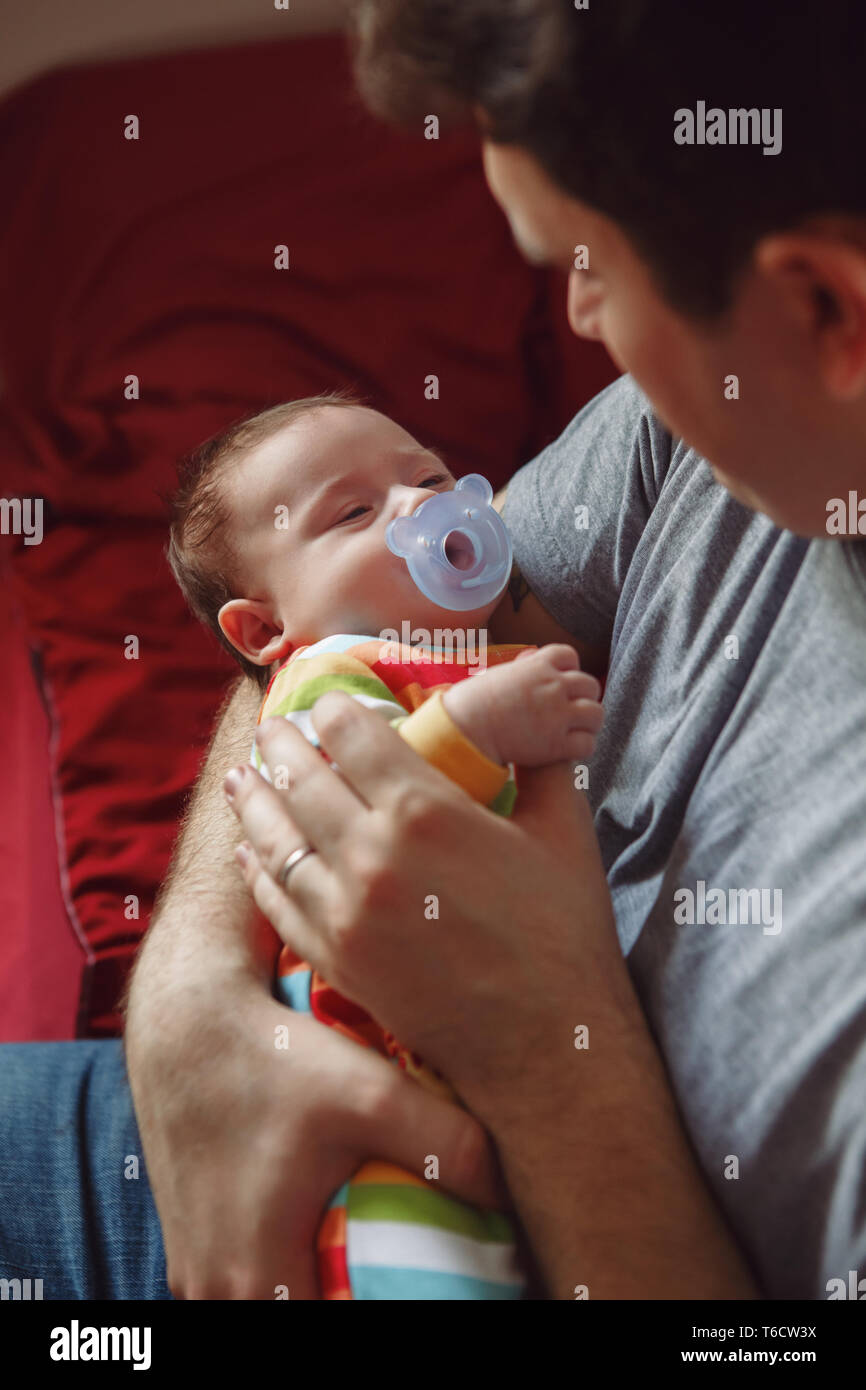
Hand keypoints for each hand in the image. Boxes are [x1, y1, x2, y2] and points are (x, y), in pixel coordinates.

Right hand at [126, 970, 507, 1299]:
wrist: (187, 1022)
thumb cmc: (273, 1058)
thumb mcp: (369, 1093)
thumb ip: (446, 1144)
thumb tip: (504, 1195)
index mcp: (258, 1279)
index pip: (338, 1330)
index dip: (390, 1308)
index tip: (429, 1289)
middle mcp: (216, 1294)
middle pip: (305, 1321)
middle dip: (361, 1301)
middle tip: (414, 1274)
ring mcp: (196, 1274)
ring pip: (277, 1306)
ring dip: (325, 1291)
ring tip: (379, 1261)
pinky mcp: (191, 1246)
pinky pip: (250, 1286)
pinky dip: (292, 1274)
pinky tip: (329, 1237)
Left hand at [225, 691, 620, 1111]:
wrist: (545, 1044)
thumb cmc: (562, 933)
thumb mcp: (561, 830)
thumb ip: (541, 765)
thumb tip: (535, 724)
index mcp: (425, 809)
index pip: (353, 734)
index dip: (335, 709)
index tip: (330, 703)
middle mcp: (369, 853)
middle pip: (302, 779)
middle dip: (282, 744)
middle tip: (271, 726)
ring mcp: (343, 911)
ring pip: (276, 838)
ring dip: (254, 800)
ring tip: (239, 778)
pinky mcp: (333, 959)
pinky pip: (277, 901)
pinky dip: (259, 870)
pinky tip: (251, 852)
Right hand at [443, 643, 603, 766]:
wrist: (465, 729)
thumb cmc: (472, 704)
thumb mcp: (499, 674)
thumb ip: (522, 668)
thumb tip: (530, 659)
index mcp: (538, 666)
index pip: (570, 656)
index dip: (569, 669)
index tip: (561, 683)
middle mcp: (553, 686)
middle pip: (589, 685)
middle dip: (584, 697)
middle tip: (573, 711)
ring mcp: (558, 714)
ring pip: (596, 714)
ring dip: (589, 723)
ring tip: (577, 731)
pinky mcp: (557, 744)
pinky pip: (587, 743)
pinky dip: (582, 747)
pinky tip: (570, 750)